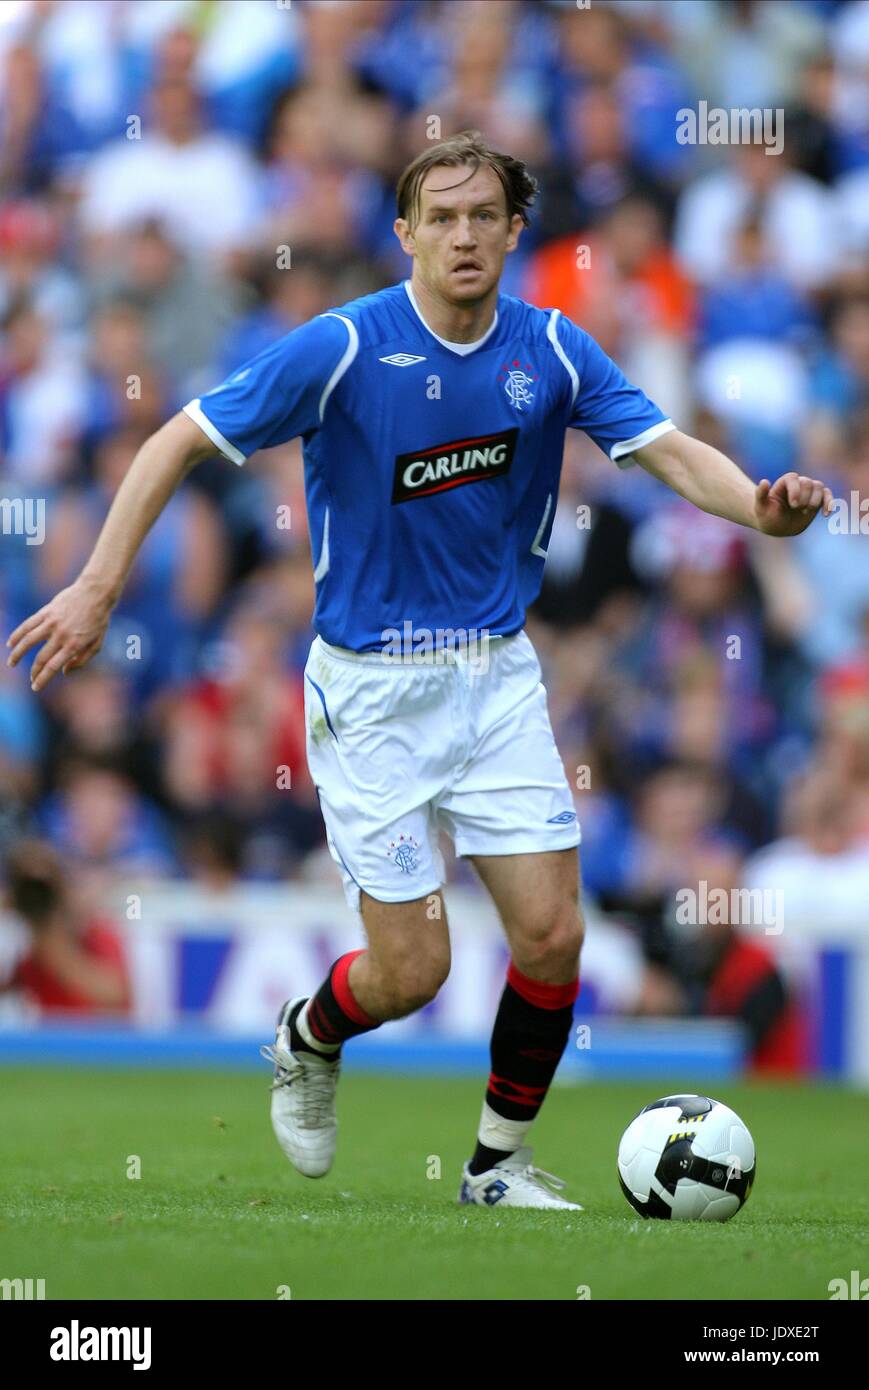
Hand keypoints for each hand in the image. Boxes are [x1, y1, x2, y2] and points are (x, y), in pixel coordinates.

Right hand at [6, 577, 112, 691]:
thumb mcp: (97, 644)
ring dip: (17, 654)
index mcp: (74, 645)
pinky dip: (17, 634)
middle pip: (41, 658)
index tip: (35, 687)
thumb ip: (82, 661)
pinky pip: (28, 624)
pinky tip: (10, 643)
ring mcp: (52, 623)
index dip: (42, 679)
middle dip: (34, 672)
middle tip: (31, 679)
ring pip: (28, 641)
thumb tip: (64, 672)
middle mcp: (61, 635)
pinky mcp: (47, 612)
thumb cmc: (99, 620)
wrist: (96, 593)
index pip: (53, 667)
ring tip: (11, 663)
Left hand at [754, 472, 832, 536]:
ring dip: (816, 500)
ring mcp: (808, 491)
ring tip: (806, 511)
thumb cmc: (766, 515)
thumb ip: (760, 495)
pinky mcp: (817, 500)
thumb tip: (764, 481)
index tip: (793, 505)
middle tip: (798, 509)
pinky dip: (829, 503)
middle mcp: (798, 484)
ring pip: (819, 487)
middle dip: (805, 497)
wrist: (776, 525)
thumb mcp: (760, 507)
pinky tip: (826, 514)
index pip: (793, 478)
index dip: (795, 490)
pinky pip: (827, 496)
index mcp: (784, 483)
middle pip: (808, 483)